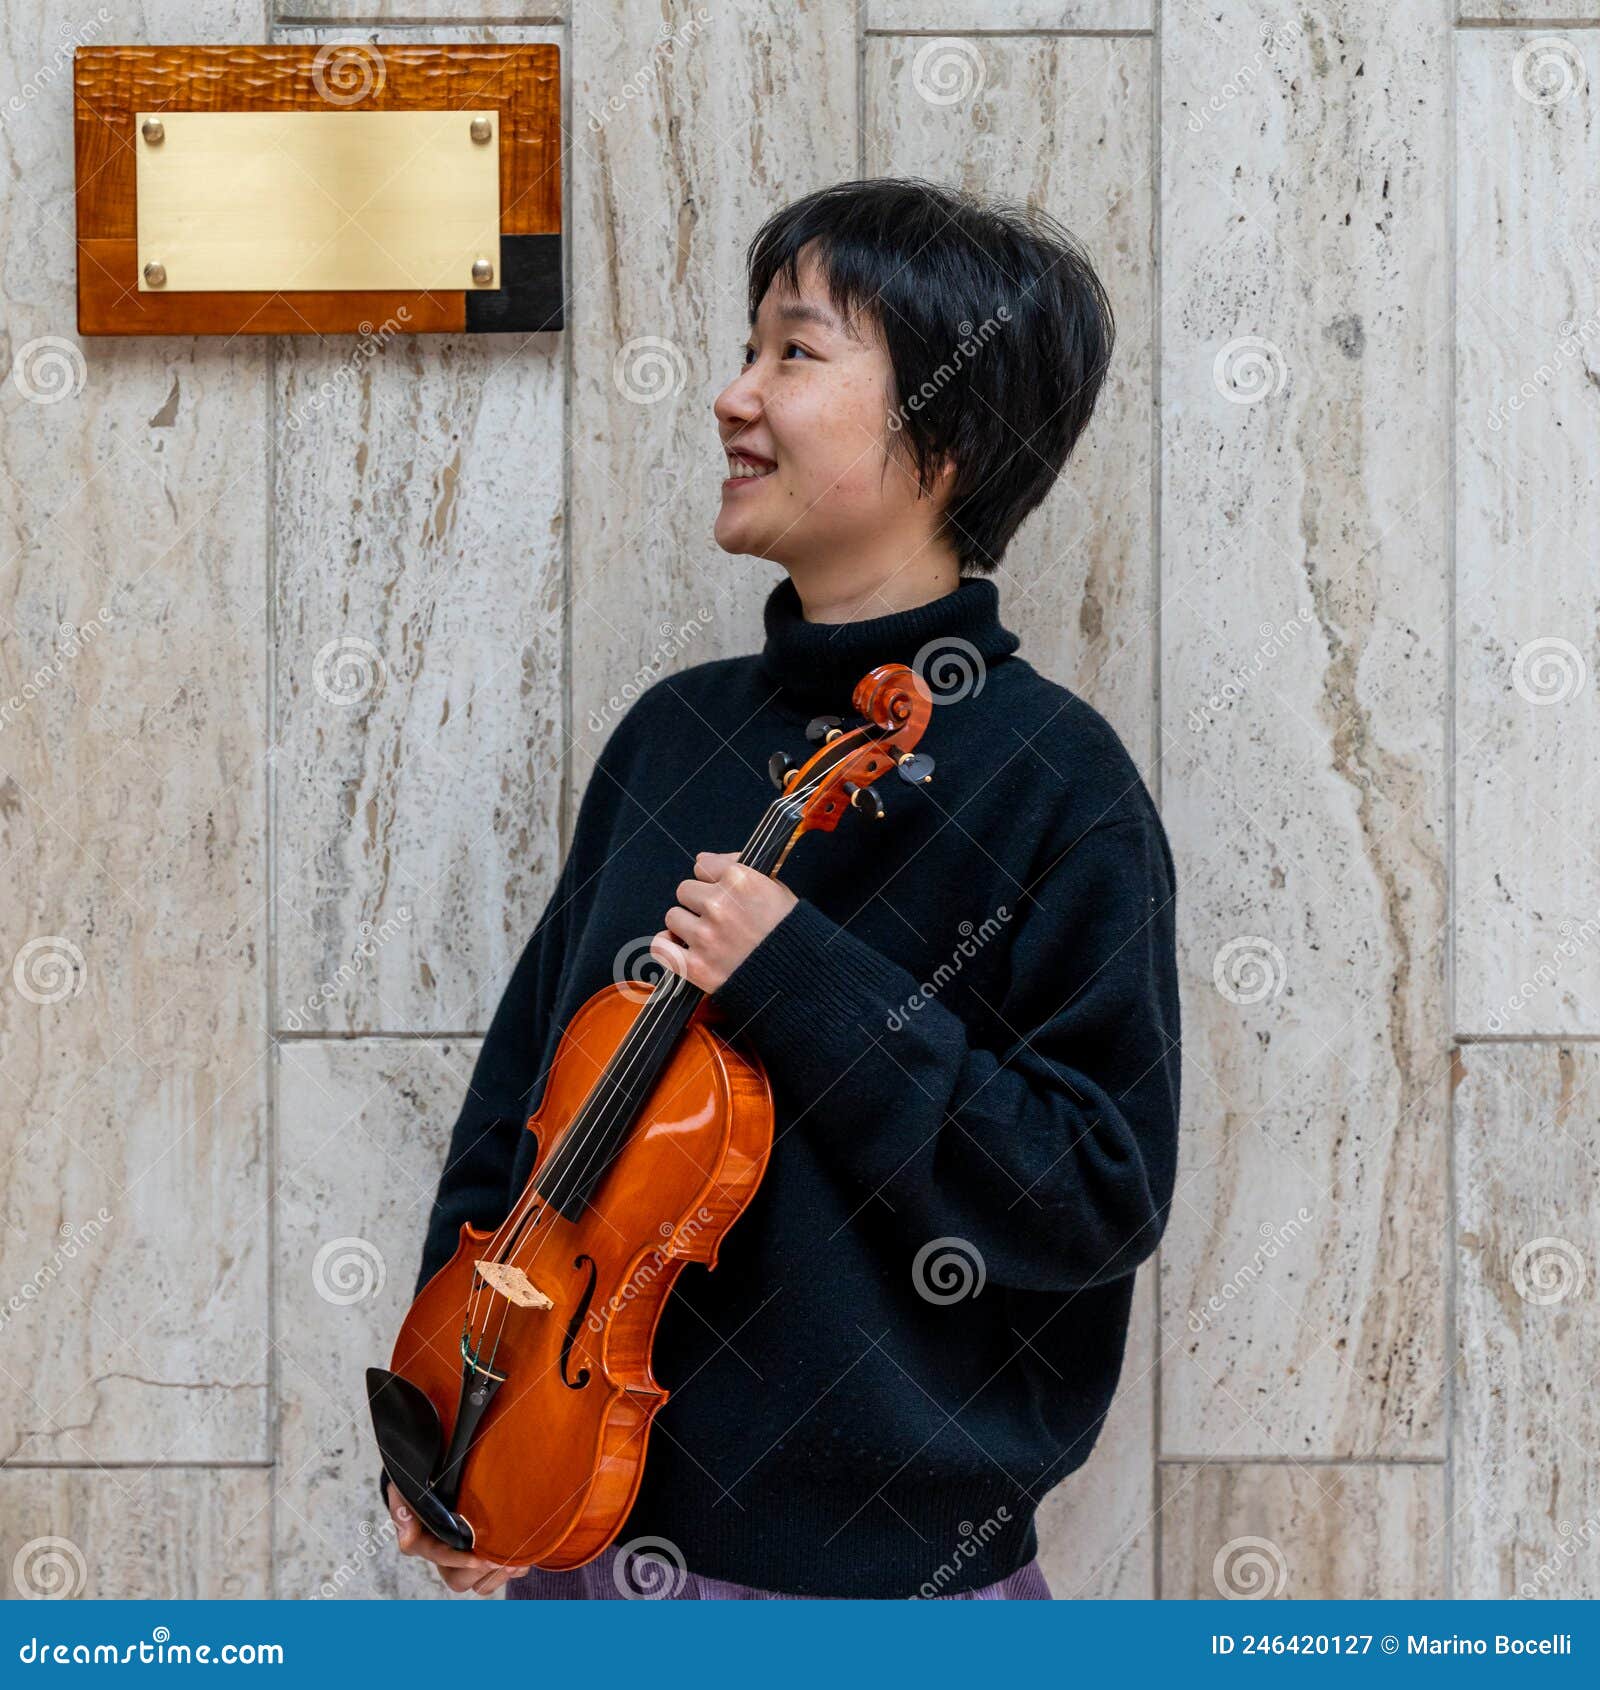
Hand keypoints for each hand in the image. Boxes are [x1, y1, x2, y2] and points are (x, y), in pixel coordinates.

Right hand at [387, 1485, 529, 1594]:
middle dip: (480, 1572)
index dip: (458, 1561)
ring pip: (478, 1583)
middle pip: (459, 1579)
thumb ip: (402, 1509)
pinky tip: (522, 1560)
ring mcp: (466, 1557)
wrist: (441, 1470)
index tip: (478, 1558)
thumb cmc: (422, 1482)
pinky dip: (511, 1571)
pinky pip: (495, 1576)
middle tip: (501, 1559)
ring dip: (497, 1576)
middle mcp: (445, 1555)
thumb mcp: (405, 1489)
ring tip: (515, 1562)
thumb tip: (406, 1536)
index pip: (439, 1557)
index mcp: (426, 1541)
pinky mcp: (484, 1555)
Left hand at [652, 850, 796, 993]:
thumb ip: (739, 868)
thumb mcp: (776, 890)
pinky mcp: (695, 966)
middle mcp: (719, 905)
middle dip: (699, 902)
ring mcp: (705, 936)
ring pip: (673, 916)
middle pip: (685, 890)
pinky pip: (661, 948)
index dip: (712, 880)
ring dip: (686, 925)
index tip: (720, 891)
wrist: (799, 979)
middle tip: (717, 917)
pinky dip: (666, 947)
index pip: (703, 866)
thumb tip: (704, 860)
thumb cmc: (791, 934)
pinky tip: (679, 947)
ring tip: (708, 936)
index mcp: (740, 880)